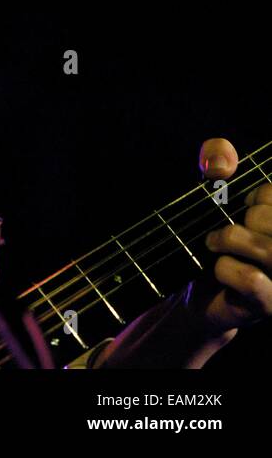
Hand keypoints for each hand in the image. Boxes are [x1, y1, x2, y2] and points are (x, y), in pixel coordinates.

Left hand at [186, 137, 271, 334]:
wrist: (199, 291)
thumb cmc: (216, 237)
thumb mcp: (213, 191)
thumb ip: (217, 158)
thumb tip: (222, 162)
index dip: (253, 196)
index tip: (244, 209)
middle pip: (271, 219)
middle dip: (243, 218)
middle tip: (228, 230)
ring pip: (270, 251)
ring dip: (230, 240)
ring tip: (214, 244)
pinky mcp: (270, 306)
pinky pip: (251, 280)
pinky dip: (225, 269)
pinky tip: (221, 271)